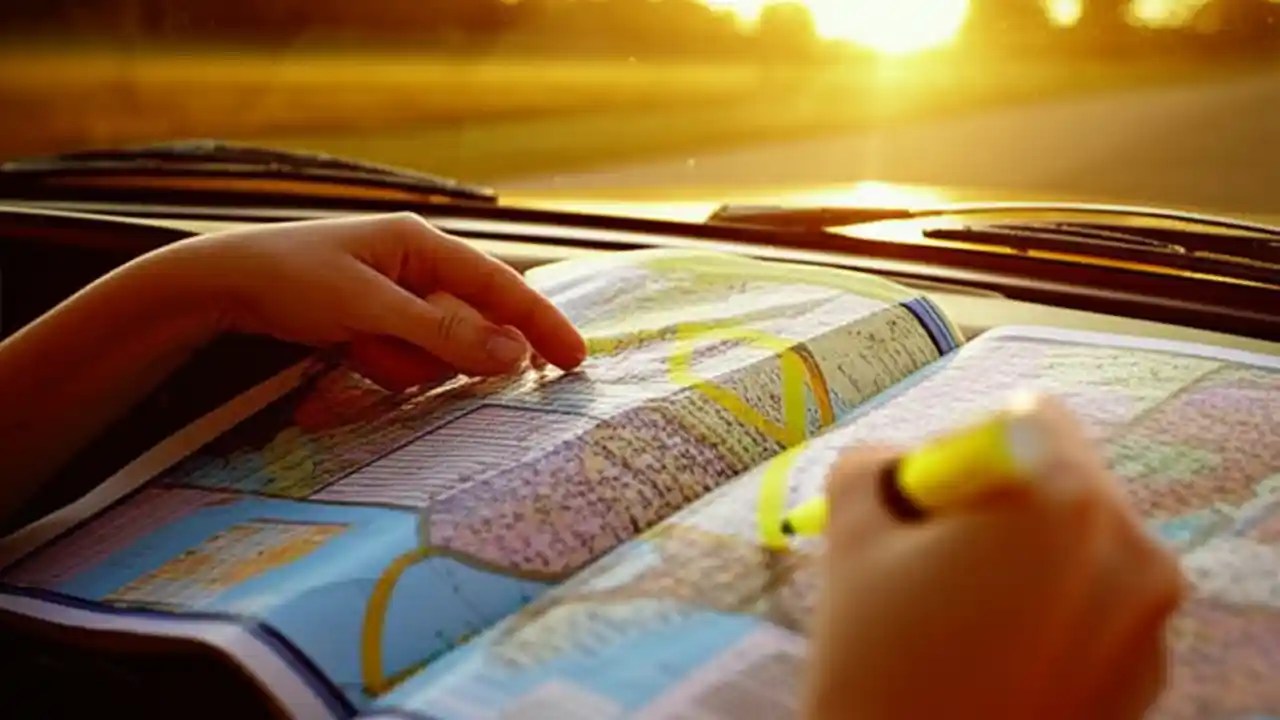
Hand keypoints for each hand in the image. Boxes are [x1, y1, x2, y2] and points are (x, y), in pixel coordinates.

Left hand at [153, 213, 586, 389]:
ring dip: (410, 362)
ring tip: (361, 349)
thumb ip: (442, 331)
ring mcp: (397, 295)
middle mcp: (417, 266)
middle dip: (455, 351)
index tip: (576, 361)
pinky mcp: (376, 322)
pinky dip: (386, 365)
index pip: (500, 286)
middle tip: (423, 359)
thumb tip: (513, 353)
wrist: (217, 286)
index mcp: (422, 244)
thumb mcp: (369, 307)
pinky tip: (349, 353)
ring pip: (439, 348)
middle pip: (471, 321)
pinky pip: (407, 357)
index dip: (542, 324)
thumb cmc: (290, 280)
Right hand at [804, 397, 1184, 719]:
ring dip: (1024, 558)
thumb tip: (903, 464)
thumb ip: (877, 466)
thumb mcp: (852, 534)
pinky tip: (992, 657)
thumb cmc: (875, 662)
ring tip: (958, 618)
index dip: (966, 453)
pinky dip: (1050, 611)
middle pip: (1060, 479)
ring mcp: (1148, 618)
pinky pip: (1096, 604)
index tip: (927, 507)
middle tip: (932, 563)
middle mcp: (1130, 548)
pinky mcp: (1147, 673)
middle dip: (998, 506)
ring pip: (1078, 544)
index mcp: (1062, 499)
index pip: (1027, 419)